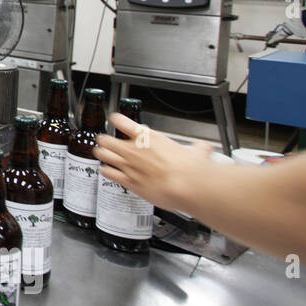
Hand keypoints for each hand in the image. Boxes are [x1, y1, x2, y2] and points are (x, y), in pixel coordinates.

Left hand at [93, 112, 212, 211]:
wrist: (186, 186)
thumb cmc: (190, 168)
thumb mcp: (197, 152)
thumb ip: (198, 148)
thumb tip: (204, 148)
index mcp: (148, 137)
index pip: (122, 121)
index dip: (115, 119)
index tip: (114, 119)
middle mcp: (134, 149)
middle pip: (106, 139)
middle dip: (104, 140)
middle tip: (105, 141)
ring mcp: (128, 165)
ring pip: (103, 155)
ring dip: (101, 154)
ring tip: (101, 154)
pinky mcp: (128, 181)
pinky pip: (108, 173)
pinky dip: (105, 171)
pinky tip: (106, 171)